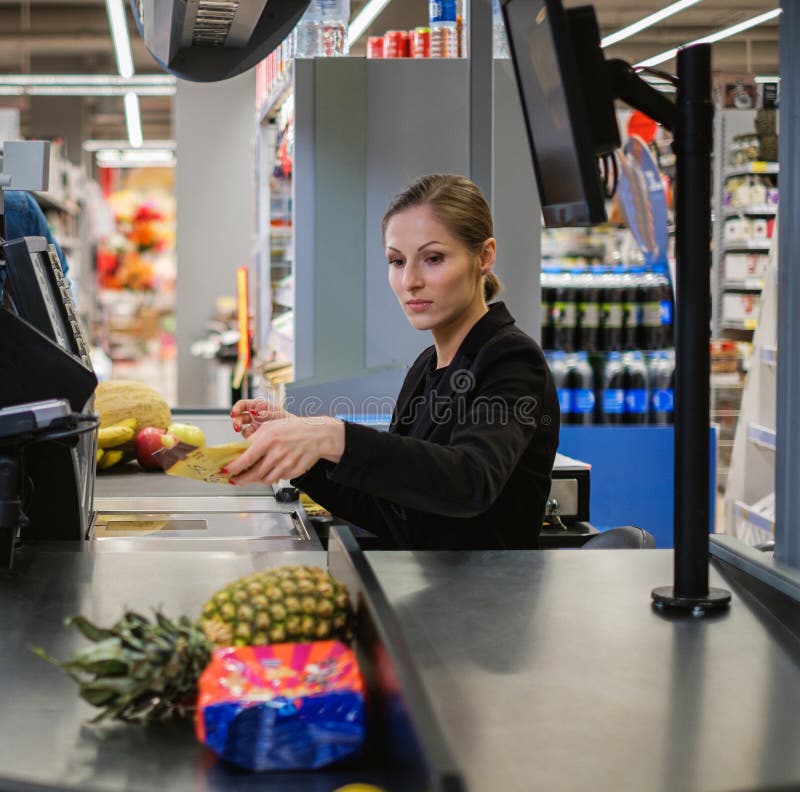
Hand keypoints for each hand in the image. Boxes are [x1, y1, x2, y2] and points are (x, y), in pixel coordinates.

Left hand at [225, 413, 345, 485]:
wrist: (316, 434)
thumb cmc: (292, 429)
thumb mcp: (270, 427)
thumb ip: (254, 439)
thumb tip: (239, 453)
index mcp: (268, 439)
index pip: (246, 458)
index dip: (233, 467)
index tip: (226, 471)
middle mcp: (277, 453)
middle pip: (254, 474)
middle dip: (241, 479)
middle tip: (234, 480)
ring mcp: (286, 463)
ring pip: (265, 480)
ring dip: (256, 479)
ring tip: (253, 474)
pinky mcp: (294, 471)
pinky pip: (278, 479)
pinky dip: (272, 476)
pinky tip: (272, 469)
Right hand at [230, 398, 288, 437]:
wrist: (296, 435)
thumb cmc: (288, 421)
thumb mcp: (279, 416)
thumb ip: (268, 414)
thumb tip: (255, 412)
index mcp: (260, 406)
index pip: (243, 404)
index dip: (236, 408)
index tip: (233, 414)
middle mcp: (255, 415)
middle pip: (239, 417)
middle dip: (236, 422)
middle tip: (237, 428)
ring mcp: (255, 426)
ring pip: (242, 428)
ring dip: (242, 432)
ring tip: (248, 435)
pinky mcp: (256, 436)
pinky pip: (249, 438)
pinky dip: (249, 440)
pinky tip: (254, 441)